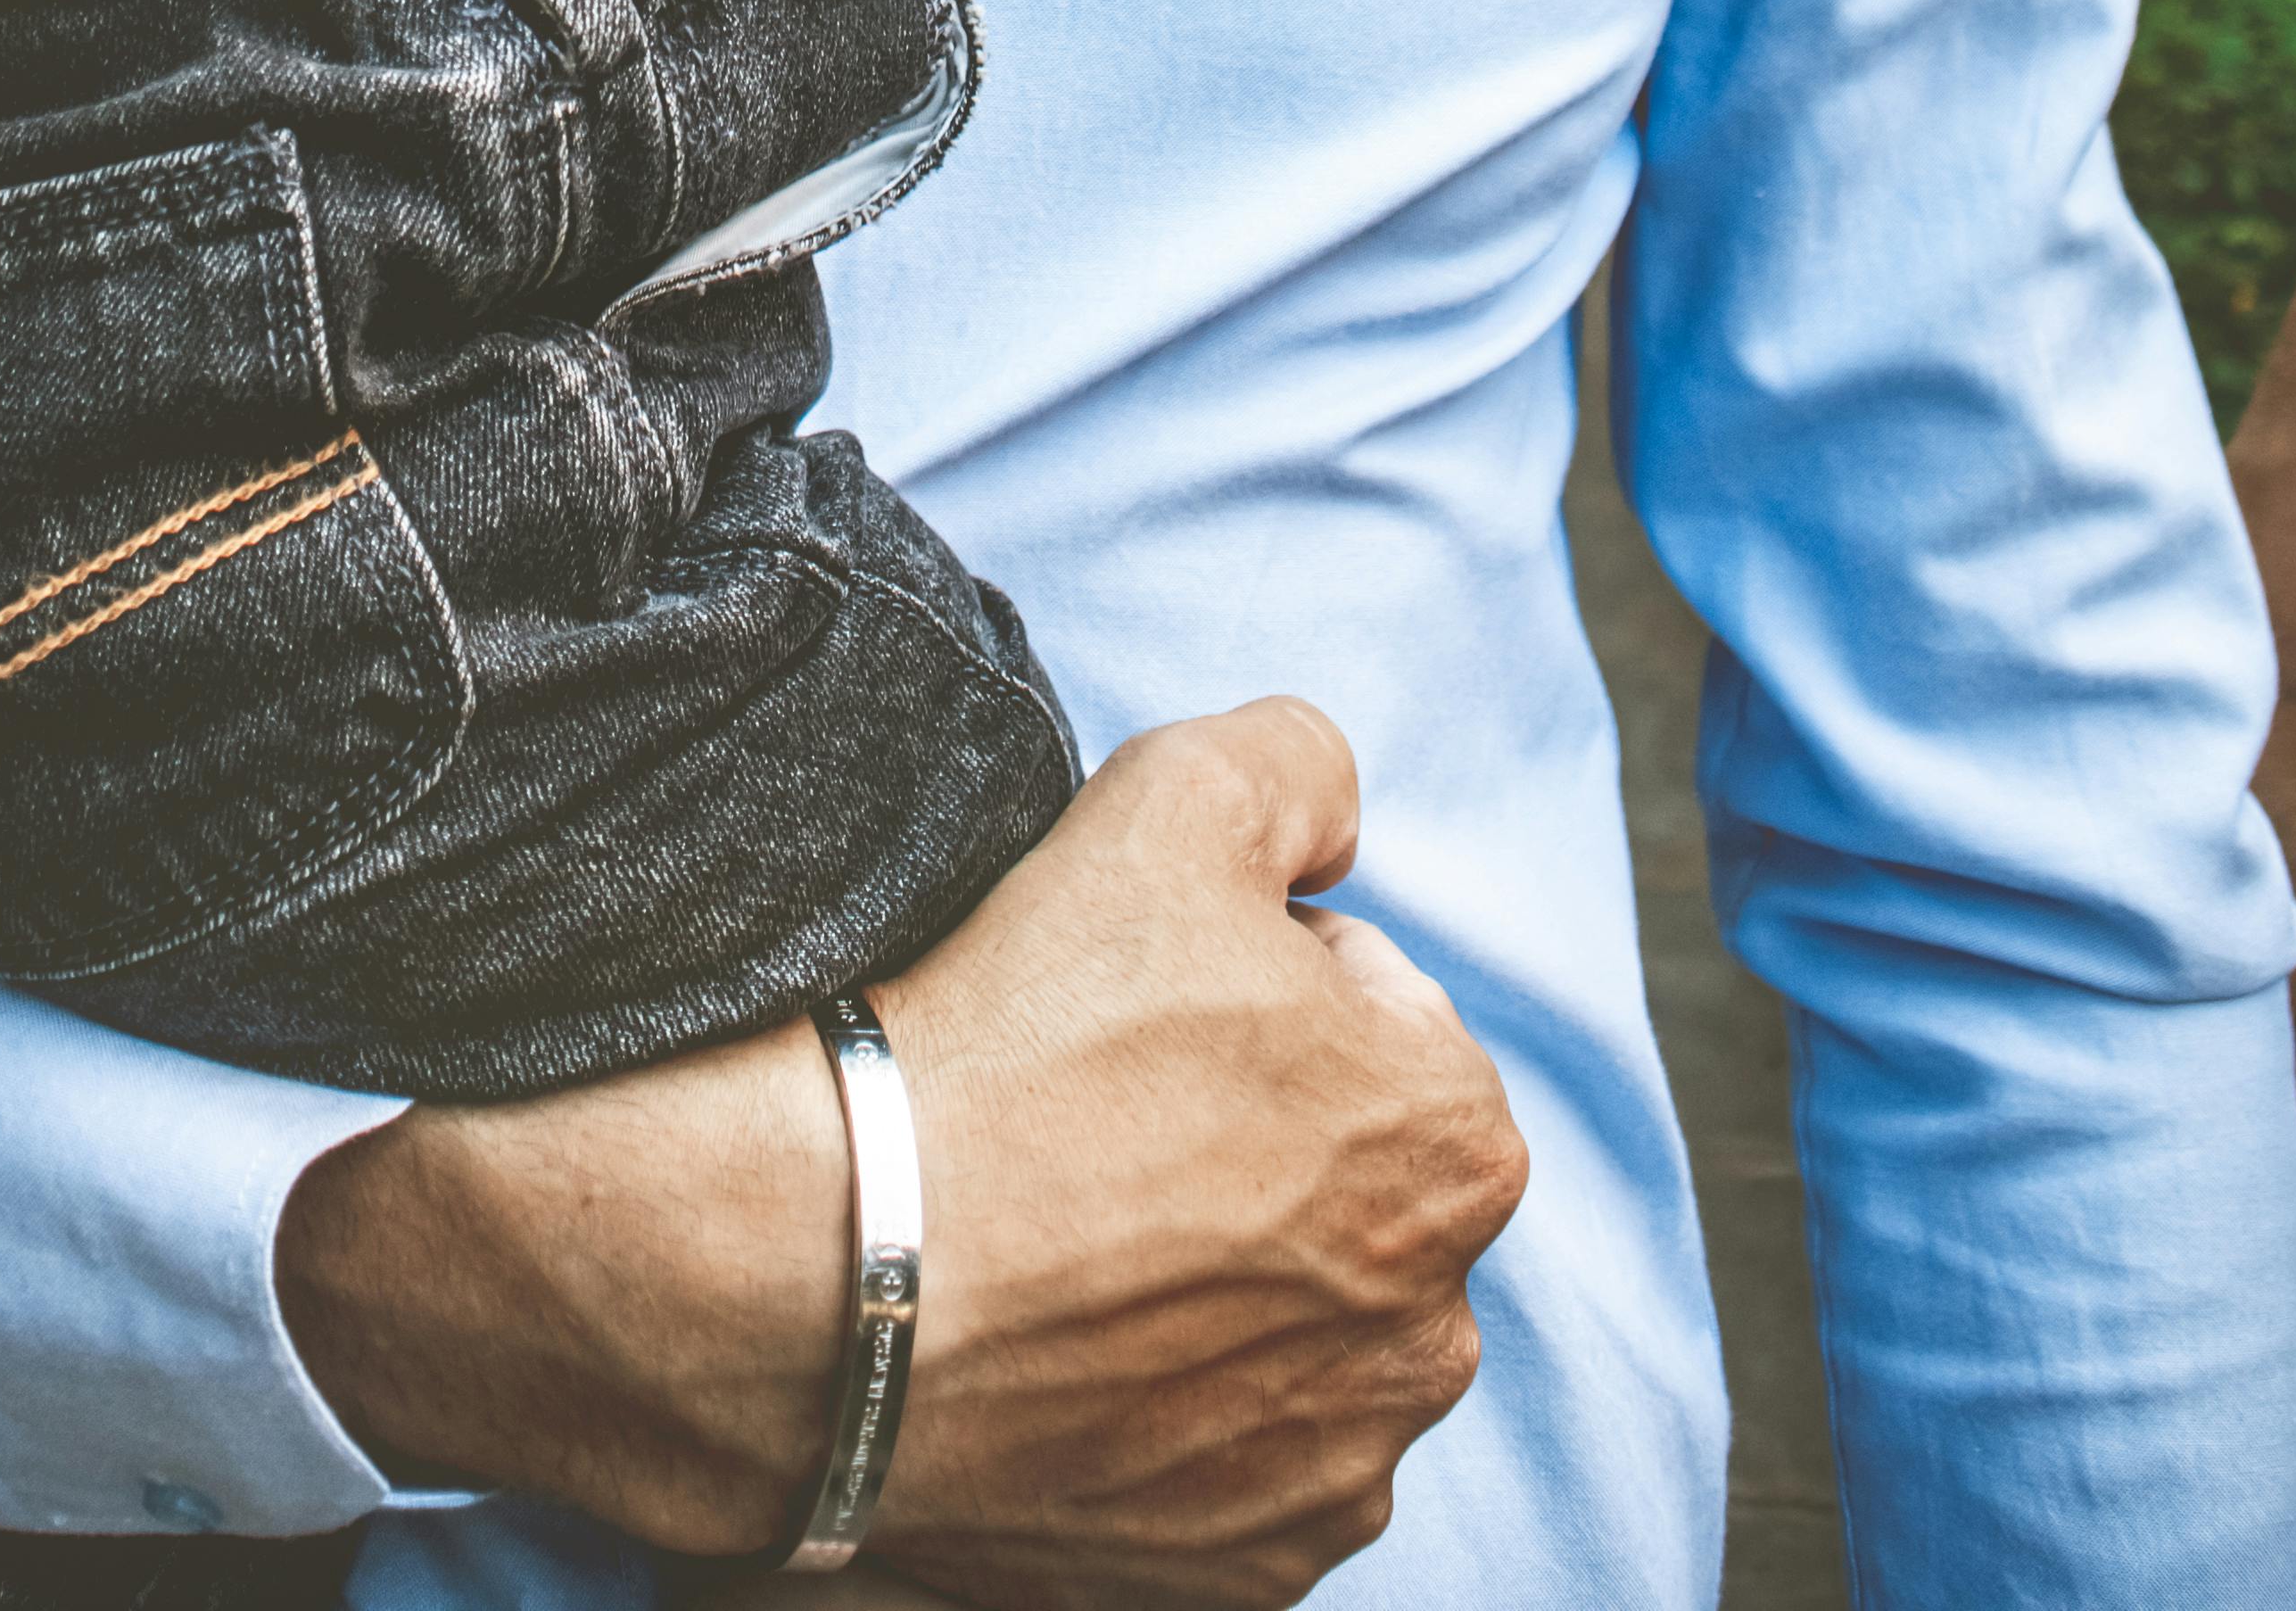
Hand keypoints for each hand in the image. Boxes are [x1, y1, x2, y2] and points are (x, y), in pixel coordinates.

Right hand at [277, 705, 1526, 1610]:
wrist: (840, 1274)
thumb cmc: (1021, 1031)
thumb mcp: (1179, 795)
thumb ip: (1301, 765)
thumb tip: (1333, 821)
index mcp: (1455, 1140)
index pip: (1367, 1009)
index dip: (1243, 972)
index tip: (1132, 996)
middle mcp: (1434, 1330)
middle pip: (1336, 1177)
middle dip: (1245, 1133)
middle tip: (1089, 1107)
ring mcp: (1333, 1472)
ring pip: (1281, 1323)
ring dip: (1204, 1276)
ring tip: (1062, 1226)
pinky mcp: (1233, 1575)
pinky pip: (1213, 1458)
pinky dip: (1152, 1407)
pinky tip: (1059, 1342)